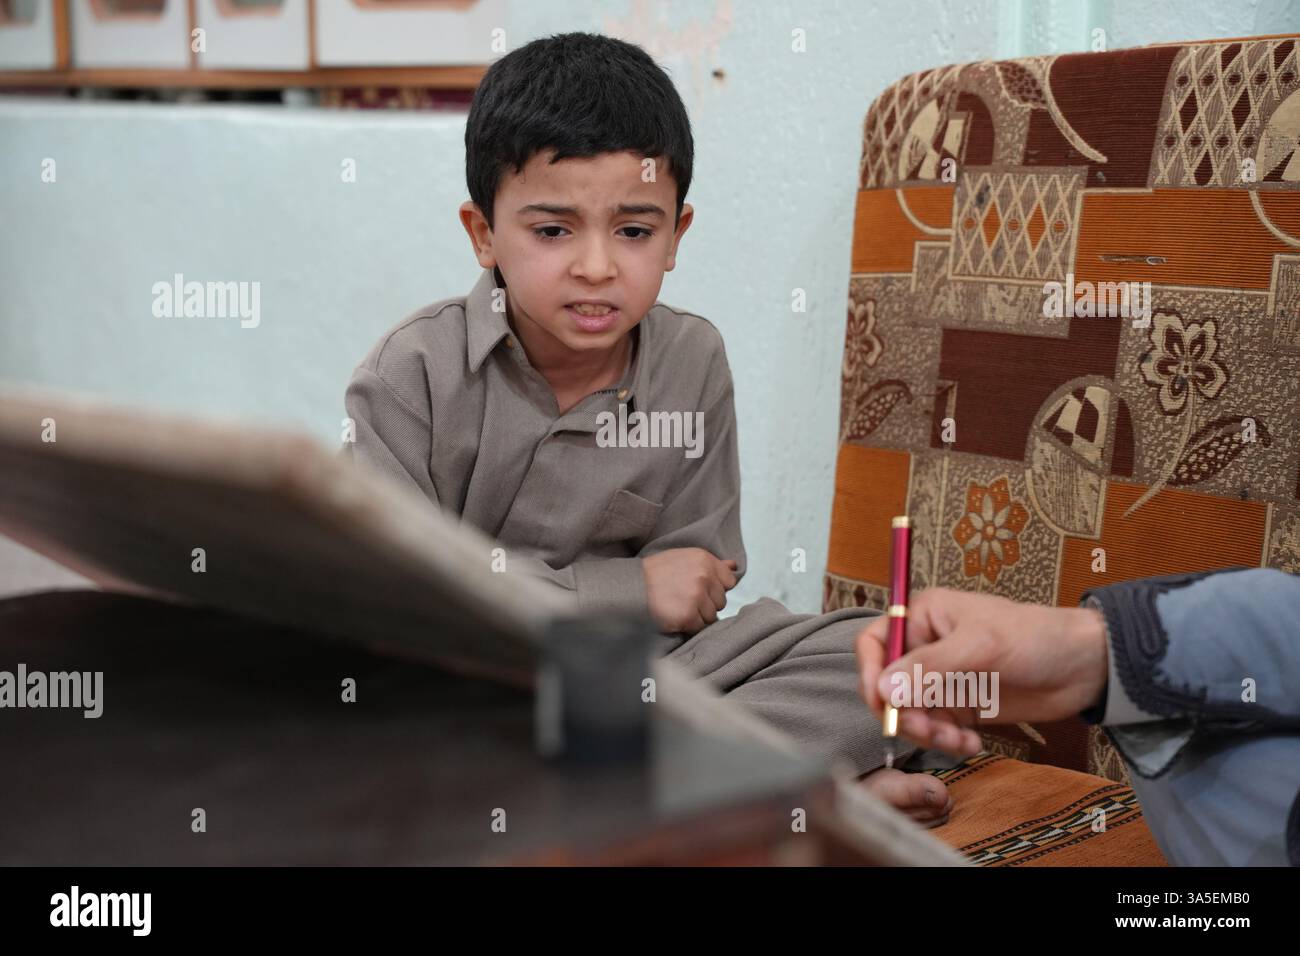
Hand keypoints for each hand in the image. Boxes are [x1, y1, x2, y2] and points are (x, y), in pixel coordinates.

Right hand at [642, 548, 738, 634]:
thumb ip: (711, 564)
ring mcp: (697, 596)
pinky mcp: (688, 616)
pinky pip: (699, 627)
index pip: (729, 581)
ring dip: (697, 616)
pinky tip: (675, 615)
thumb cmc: (656, 573)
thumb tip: (734, 566)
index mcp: (705, 559)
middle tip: (684, 598)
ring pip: (712, 616)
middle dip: (706, 603)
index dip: (716, 588)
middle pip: (721, 601)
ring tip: (678, 606)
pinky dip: (688, 626)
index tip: (700, 589)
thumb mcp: (684, 559)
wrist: (632, 587)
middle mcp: (704, 576)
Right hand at [855, 588, 1108, 757]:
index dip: (869, 672)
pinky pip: (936, 728)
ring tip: (957, 741)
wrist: (1083, 667)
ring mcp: (942, 678)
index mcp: (923, 617)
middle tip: (930, 731)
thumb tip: (883, 689)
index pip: (875, 642)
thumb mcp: (980, 647)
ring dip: (928, 733)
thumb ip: (929, 668)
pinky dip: (946, 741)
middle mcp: (926, 646)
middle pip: (889, 686)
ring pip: (911, 713)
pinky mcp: (960, 705)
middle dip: (905, 713)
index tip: (880, 703)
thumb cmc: (1035, 638)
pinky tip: (971, 744)